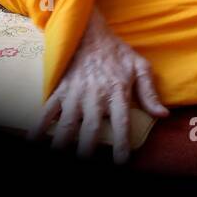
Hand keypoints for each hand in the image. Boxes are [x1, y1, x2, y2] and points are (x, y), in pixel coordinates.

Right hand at [28, 6, 168, 163]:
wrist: (90, 32)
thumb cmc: (118, 53)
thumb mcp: (140, 67)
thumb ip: (150, 93)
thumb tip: (163, 115)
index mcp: (118, 91)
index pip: (121, 122)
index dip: (121, 142)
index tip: (120, 161)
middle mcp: (96, 95)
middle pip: (91, 128)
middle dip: (87, 149)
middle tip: (85, 164)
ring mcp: (76, 93)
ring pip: (68, 123)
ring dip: (63, 143)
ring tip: (59, 156)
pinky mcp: (61, 90)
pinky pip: (48, 111)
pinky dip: (39, 127)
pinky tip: (33, 141)